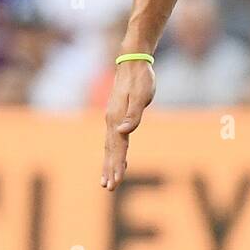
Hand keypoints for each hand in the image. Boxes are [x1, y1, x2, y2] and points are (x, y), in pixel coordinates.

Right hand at [101, 60, 155, 189]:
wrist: (133, 62)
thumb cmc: (141, 79)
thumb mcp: (142, 95)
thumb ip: (133, 115)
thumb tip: (123, 132)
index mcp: (117, 119)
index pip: (117, 148)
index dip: (116, 166)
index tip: (114, 183)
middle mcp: (111, 121)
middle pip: (111, 151)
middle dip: (110, 170)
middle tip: (108, 188)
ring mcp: (112, 119)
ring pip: (110, 147)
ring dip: (109, 164)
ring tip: (107, 181)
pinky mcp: (116, 116)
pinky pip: (114, 140)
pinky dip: (114, 153)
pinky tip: (118, 160)